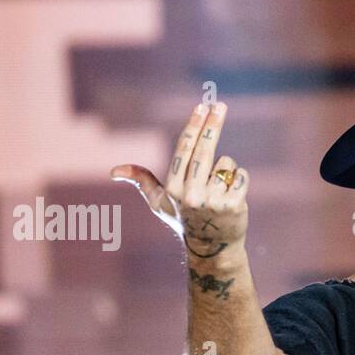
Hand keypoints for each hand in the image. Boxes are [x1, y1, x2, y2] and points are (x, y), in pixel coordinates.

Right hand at [110, 101, 249, 257]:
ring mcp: (213, 200)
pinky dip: (239, 180)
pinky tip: (232, 195)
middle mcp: (191, 194)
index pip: (185, 150)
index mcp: (172, 188)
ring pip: (226, 163)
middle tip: (221, 105)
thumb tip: (114, 171)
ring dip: (226, 170)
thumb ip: (142, 181)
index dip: (194, 126)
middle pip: (205, 150)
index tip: (202, 107)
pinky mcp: (234, 205)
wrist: (212, 248)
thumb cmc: (183, 219)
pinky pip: (241, 176)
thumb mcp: (159, 202)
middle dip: (213, 124)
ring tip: (218, 189)